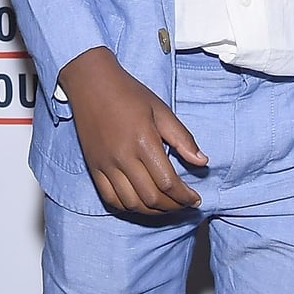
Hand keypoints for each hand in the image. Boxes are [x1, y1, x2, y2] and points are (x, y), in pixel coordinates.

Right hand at [58, 46, 208, 214]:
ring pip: (131, 203)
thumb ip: (182, 138)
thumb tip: (202, 162)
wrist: (90, 83)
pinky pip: (110, 198)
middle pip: (151, 198)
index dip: (185, 197)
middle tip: (184, 204)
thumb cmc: (128, 93)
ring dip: (152, 211)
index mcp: (143, 141)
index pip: (168, 182)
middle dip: (173, 207)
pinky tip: (141, 203)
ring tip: (166, 206)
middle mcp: (123, 157)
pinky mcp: (94, 167)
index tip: (195, 199)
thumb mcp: (161, 110)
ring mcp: (106, 164)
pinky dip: (128, 207)